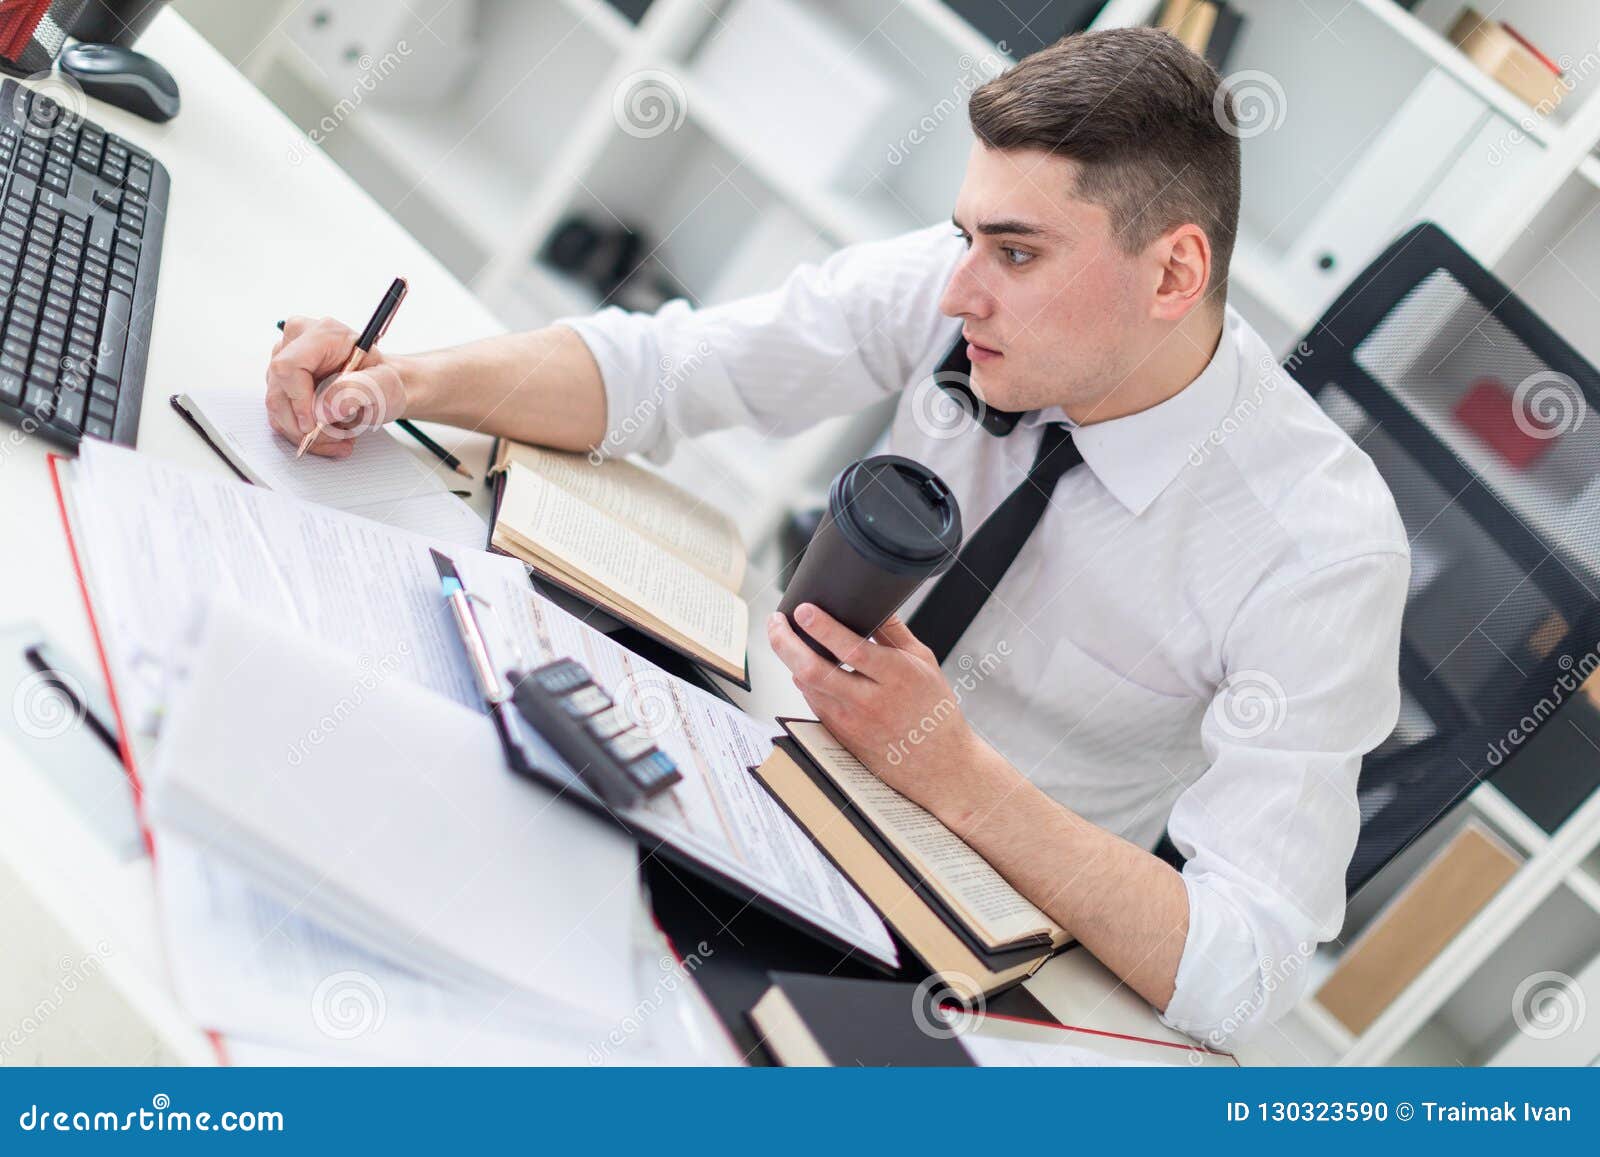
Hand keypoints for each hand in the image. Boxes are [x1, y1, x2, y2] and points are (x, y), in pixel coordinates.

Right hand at [265, 316, 406, 456]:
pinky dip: (302, 434)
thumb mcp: (385, 385)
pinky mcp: (280, 383)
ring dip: (306, 434)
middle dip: (305, 426)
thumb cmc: (383, 382)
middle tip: (336, 438)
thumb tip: (325, 409)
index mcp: (323, 334)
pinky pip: (280, 417)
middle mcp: (297, 343)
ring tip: (339, 437)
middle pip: (280, 392)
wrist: (380, 387)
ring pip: (277, 409)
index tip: (315, 424)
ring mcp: (284, 362)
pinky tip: (328, 437)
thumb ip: (360, 390)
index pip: (290, 366)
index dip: (298, 401)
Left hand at [766, 603, 986, 814]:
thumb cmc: (933, 710)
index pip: (851, 649)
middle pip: (814, 670)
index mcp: (896, 677)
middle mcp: (870, 702)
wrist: (938, 764)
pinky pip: (812, 701)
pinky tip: (803, 666)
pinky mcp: (840, 734)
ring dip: (789, 659)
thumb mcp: (924, 662)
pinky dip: (804, 680)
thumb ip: (894, 631)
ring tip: (784, 637)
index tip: (803, 610)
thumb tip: (873, 601)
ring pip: (806, 686)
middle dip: (786, 642)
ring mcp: (852, 722)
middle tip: (775, 621)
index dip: (822, 627)